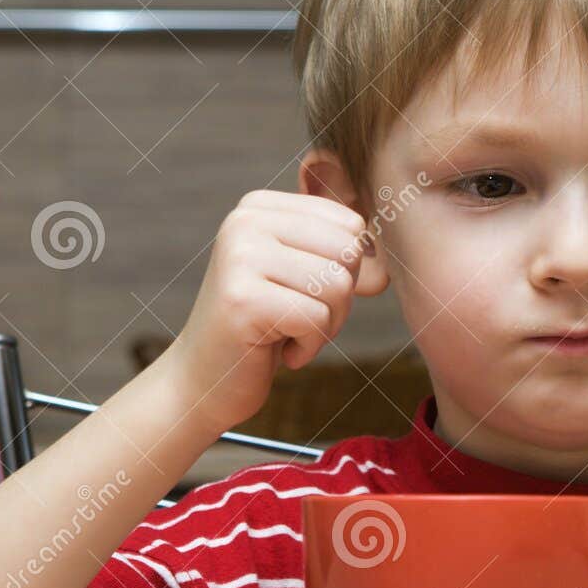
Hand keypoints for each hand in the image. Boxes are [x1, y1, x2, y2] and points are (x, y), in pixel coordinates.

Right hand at [162, 190, 369, 433]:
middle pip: (348, 253)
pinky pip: (317, 319)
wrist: (204, 380)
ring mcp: (240, 258)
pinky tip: (277, 349)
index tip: (304, 292)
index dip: (344, 270)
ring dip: (325, 325)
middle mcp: (245, 222)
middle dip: (338, 299)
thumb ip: (339, 255)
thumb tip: (383, 267)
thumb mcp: (301, 276)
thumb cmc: (263, 327)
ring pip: (338, 287)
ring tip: (287, 333)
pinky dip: (309, 346)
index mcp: (259, 207)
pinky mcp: (243, 300)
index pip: (349, 224)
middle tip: (298, 318)